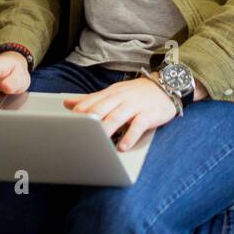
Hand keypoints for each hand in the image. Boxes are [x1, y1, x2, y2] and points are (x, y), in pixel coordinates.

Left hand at [62, 76, 178, 150]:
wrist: (165, 86)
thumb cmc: (135, 93)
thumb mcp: (112, 93)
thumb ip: (91, 100)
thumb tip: (67, 103)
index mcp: (110, 93)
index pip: (91, 101)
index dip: (79, 112)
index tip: (68, 123)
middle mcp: (121, 98)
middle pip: (102, 108)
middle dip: (90, 121)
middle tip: (79, 133)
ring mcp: (135, 105)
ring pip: (117, 116)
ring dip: (107, 129)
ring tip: (98, 142)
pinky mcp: (149, 114)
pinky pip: (138, 126)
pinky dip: (130, 136)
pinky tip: (123, 147)